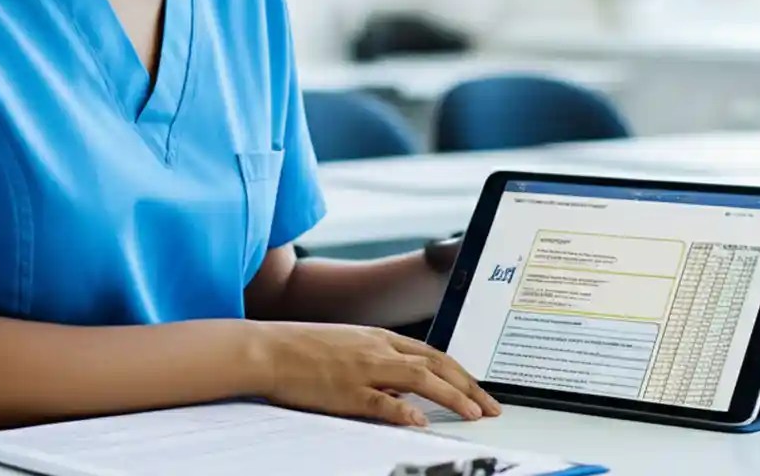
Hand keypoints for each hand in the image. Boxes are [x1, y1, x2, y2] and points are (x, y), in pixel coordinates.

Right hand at [254, 322, 500, 426]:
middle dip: (469, 386)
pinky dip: (405, 410)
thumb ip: (379, 365)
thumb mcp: (350, 348)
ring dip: (452, 396)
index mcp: (379, 337)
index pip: (433, 354)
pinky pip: (382, 401)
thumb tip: (405, 391)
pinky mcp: (347, 390)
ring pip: (420, 378)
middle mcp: (378, 348)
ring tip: (473, 414)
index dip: (461, 373)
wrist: (268, 348)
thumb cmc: (303, 350)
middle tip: (491, 407)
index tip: (479, 391)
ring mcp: (364, 368)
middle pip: (437, 364)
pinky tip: (421, 421)